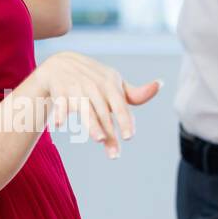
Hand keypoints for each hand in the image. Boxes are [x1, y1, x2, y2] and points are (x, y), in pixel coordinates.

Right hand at [35, 51, 161, 157]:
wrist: (60, 63)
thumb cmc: (92, 78)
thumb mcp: (113, 82)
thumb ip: (134, 93)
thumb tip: (160, 85)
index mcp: (110, 84)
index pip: (120, 106)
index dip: (124, 121)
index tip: (128, 136)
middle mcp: (94, 86)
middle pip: (104, 114)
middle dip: (109, 134)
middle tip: (114, 155)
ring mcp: (76, 89)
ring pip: (85, 110)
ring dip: (91, 124)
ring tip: (99, 138)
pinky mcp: (59, 92)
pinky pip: (60, 105)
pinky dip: (58, 114)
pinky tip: (58, 125)